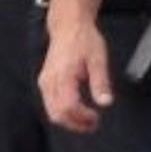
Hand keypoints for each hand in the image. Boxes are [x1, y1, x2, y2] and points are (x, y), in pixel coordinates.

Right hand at [39, 18, 114, 133]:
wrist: (69, 27)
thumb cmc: (84, 40)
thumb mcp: (99, 60)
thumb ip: (101, 82)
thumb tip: (105, 102)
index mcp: (63, 76)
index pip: (68, 107)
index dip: (82, 117)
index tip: (97, 118)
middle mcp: (49, 81)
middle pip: (57, 114)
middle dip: (75, 124)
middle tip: (93, 125)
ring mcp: (45, 82)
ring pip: (52, 112)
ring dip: (70, 120)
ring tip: (88, 120)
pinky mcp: (45, 82)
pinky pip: (50, 104)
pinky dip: (64, 112)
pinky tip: (79, 110)